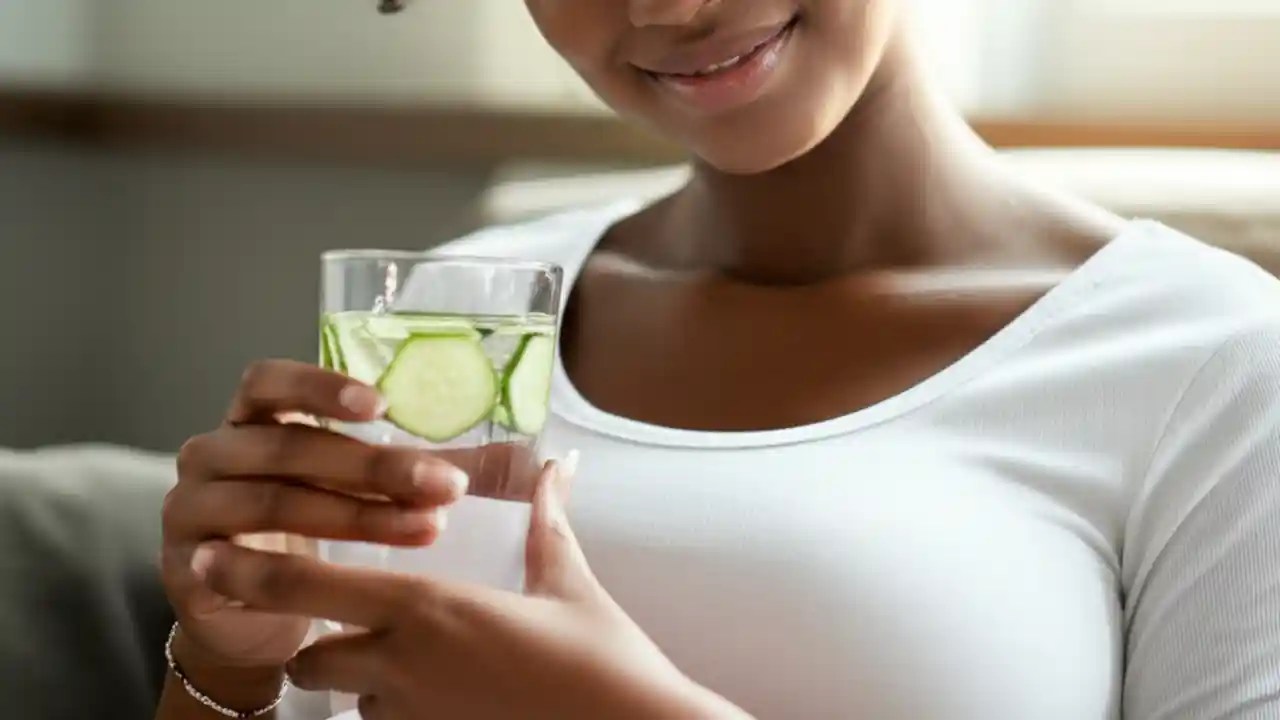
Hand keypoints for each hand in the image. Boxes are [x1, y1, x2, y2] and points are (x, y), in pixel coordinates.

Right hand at [161, 359, 468, 673]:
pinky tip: (347, 578)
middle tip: (442, 482)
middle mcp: (213, 454)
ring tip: (427, 527)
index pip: (267, 382)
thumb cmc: (313, 532)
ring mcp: (191, 508)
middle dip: (373, 464)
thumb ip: (432, 467)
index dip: (318, 386)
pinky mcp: (188, 566)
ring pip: (275, 500)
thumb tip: (529, 462)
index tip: (381, 403)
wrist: (250, 616)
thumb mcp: (370, 491)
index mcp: (251, 420)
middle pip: (287, 444)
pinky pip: (243, 559)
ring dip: (358, 515)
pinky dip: (299, 566)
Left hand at [192, 458, 750, 719]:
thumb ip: (548, 527)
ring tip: (407, 663)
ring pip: (351, 699)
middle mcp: (405, 666)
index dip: (251, 575)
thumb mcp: (569, 584)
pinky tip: (440, 696)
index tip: (211, 559)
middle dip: (313, 644)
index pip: (312, 589)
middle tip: (333, 627)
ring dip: (361, 682)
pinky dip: (398, 711)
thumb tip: (558, 473)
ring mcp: (415, 716)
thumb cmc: (603, 663)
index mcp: (428, 608)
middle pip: (311, 659)